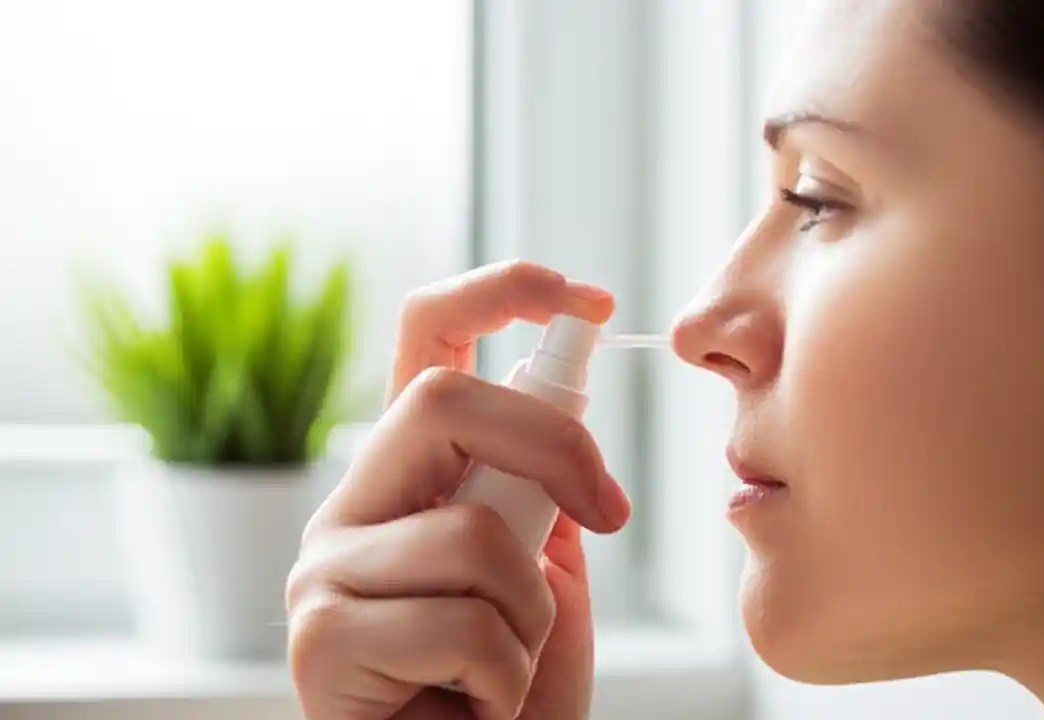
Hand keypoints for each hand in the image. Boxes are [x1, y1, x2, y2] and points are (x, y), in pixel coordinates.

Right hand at [286, 260, 629, 719]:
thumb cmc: (509, 686)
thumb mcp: (542, 567)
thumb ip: (534, 490)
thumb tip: (563, 406)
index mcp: (410, 473)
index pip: (428, 337)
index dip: (502, 291)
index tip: (588, 297)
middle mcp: (353, 502)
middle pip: (446, 402)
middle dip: (559, 451)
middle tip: (608, 516)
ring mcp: (325, 567)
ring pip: (473, 534)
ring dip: (532, 613)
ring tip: (505, 665)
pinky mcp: (320, 638)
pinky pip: (460, 623)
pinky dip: (505, 674)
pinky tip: (474, 704)